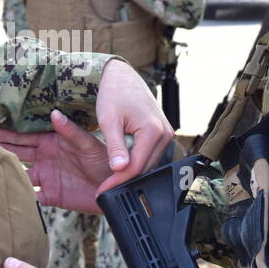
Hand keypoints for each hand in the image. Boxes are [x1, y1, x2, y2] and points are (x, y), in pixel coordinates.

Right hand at [0, 109, 111, 213]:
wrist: (116, 187)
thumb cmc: (105, 160)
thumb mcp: (88, 144)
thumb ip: (71, 131)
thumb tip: (54, 114)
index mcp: (50, 142)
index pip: (21, 137)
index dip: (1, 134)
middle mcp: (44, 159)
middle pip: (13, 153)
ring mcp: (46, 177)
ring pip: (17, 174)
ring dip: (2, 172)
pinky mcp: (51, 196)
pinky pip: (29, 196)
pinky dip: (16, 196)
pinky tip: (0, 195)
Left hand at [92, 58, 173, 190]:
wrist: (122, 76)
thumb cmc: (113, 93)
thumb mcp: (109, 120)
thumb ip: (115, 146)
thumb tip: (119, 169)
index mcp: (153, 130)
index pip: (136, 166)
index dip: (118, 181)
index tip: (102, 190)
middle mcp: (165, 134)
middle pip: (144, 167)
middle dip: (124, 179)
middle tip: (103, 190)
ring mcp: (166, 134)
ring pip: (147, 163)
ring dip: (130, 172)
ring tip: (110, 181)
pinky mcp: (162, 133)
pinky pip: (149, 154)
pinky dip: (136, 161)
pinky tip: (120, 166)